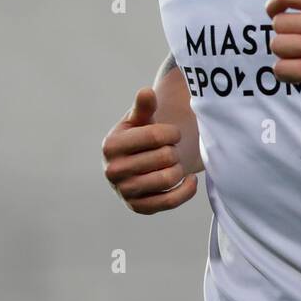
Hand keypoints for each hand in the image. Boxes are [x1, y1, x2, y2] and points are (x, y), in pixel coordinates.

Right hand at [102, 87, 197, 213]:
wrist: (134, 164)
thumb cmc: (139, 136)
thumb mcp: (139, 119)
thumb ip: (144, 107)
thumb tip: (146, 92)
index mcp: (111, 145)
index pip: (157, 136)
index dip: (172, 132)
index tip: (172, 133)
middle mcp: (113, 171)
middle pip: (165, 156)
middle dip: (174, 150)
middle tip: (171, 149)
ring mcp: (125, 191)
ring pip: (169, 178)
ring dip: (179, 168)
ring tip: (175, 162)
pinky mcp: (138, 208)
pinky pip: (170, 201)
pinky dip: (186, 190)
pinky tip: (189, 179)